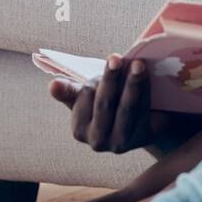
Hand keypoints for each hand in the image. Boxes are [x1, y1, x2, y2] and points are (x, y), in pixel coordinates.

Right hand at [48, 53, 165, 152]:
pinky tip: (148, 77)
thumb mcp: (85, 97)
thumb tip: (53, 85)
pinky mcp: (142, 139)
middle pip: (105, 105)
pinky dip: (146, 93)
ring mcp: (120, 143)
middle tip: (119, 58)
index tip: (111, 60)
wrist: (137, 120)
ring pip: (126, 109)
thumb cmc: (106, 104)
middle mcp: (98, 141)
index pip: (86, 101)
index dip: (97, 81)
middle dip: (112, 79)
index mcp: (79, 130)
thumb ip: (69, 91)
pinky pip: (143, 113)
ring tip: (138, 65)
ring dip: (133, 85)